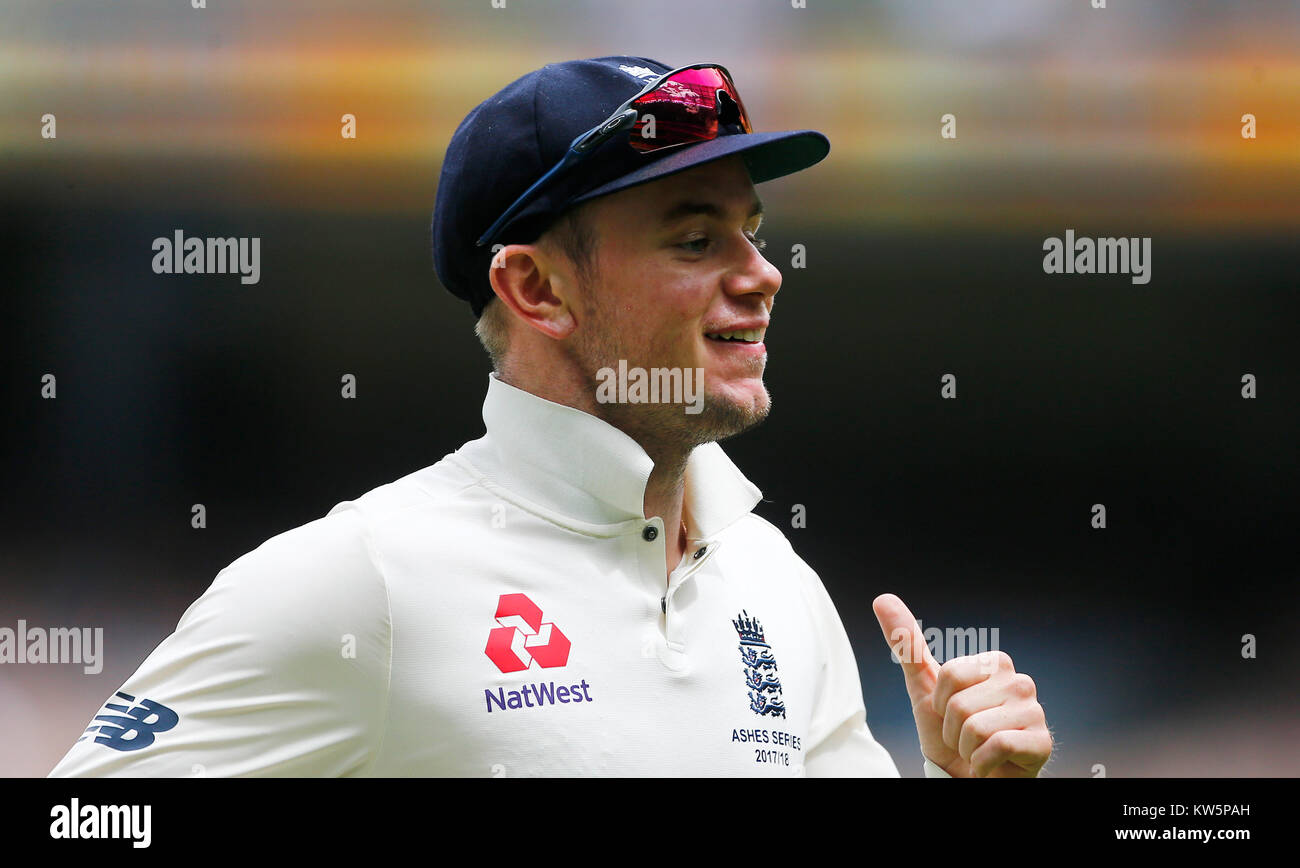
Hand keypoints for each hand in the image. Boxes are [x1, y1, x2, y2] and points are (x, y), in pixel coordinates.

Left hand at [872, 593, 1051, 777]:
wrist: (967, 777)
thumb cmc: (949, 733)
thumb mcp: (924, 688)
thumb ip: (906, 643)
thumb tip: (882, 599)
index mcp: (994, 664)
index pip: (949, 675)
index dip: (939, 703)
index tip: (949, 715)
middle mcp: (1020, 682)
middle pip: (960, 704)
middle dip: (952, 730)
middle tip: (965, 738)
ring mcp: (1034, 711)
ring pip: (976, 727)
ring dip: (967, 748)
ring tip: (978, 750)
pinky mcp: (1042, 742)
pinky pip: (997, 746)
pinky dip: (983, 763)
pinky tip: (992, 764)